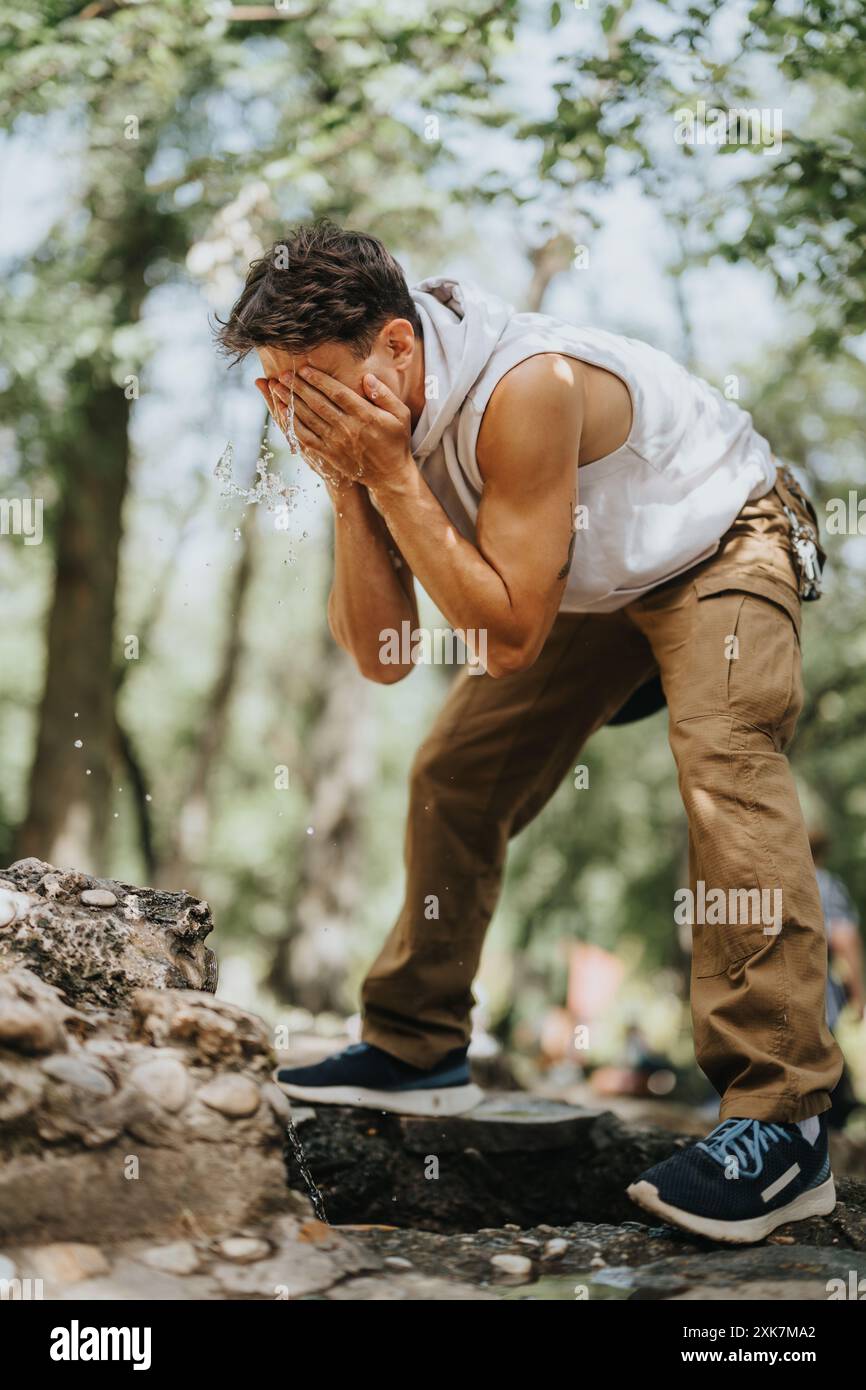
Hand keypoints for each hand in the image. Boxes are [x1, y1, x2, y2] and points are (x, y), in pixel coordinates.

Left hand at [271, 366, 414, 496]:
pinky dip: (293, 424)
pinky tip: (283, 413)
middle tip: (283, 374)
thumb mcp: (400, 415)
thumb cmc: (395, 441)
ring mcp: (336, 443)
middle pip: (318, 403)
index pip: (337, 392)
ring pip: (309, 418)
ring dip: (291, 402)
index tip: (304, 369)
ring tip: (277, 388)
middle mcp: (348, 428)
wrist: (390, 475)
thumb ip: (384, 395)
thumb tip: (366, 378)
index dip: (319, 379)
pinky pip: (307, 438)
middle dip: (298, 387)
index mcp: (365, 415)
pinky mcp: (329, 454)